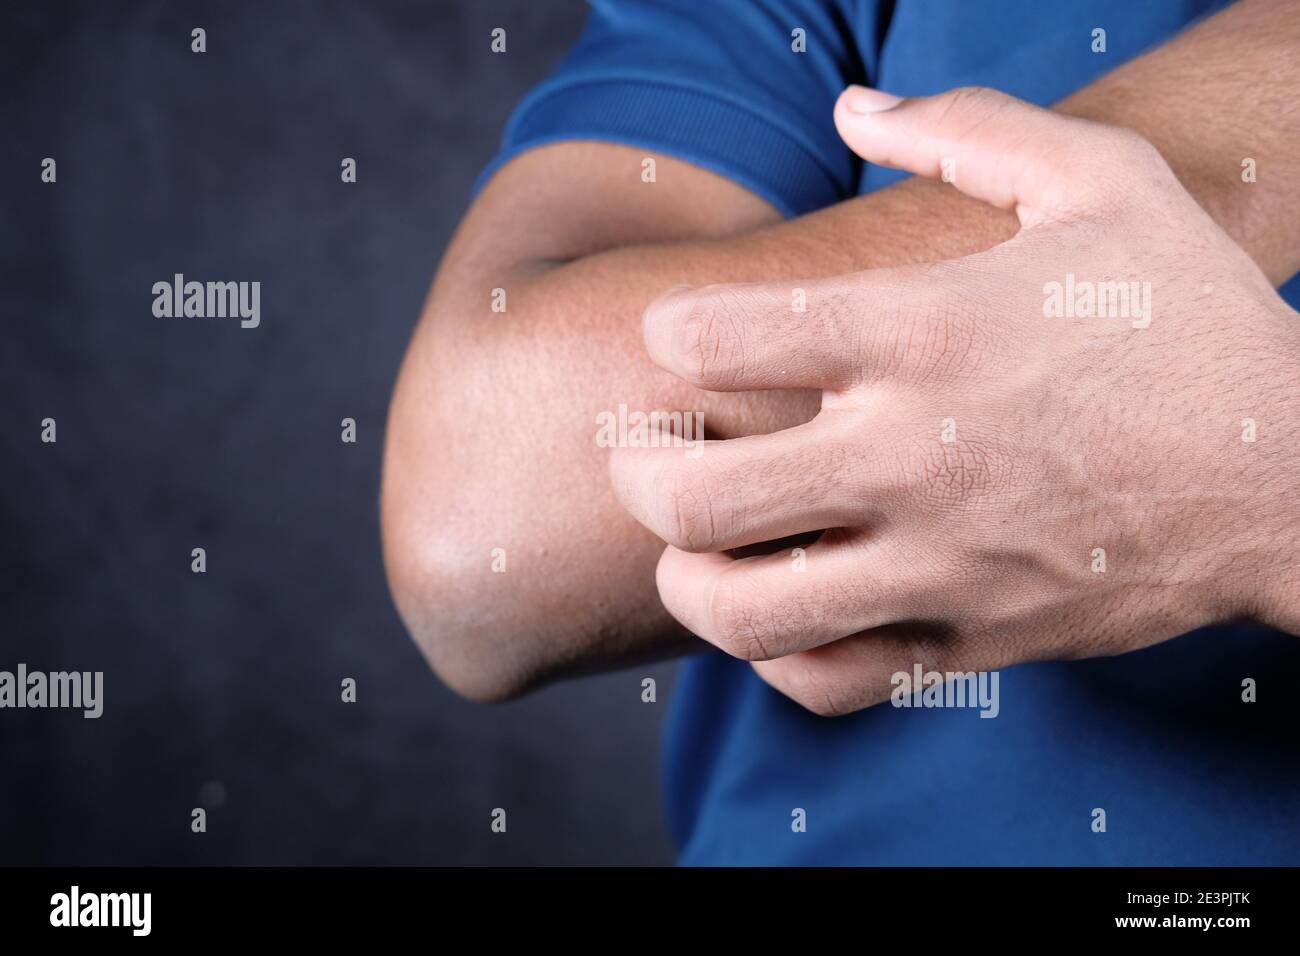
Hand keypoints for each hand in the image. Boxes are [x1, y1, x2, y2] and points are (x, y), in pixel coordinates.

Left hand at [608, 86, 1299, 715]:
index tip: (691, 337)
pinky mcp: (968, 638)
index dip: (673, 332)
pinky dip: (777, 655)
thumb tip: (853, 106)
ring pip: (739, 612)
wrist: (1296, 479)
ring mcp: (938, 561)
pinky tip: (790, 602)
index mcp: (929, 332)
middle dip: (638, 469)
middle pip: (693, 496)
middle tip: (654, 448)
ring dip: (686, 578)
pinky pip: (825, 681)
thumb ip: (971, 131)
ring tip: (700, 541)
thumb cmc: (1190, 323)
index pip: (719, 337)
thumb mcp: (1107, 184)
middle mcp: (916, 455)